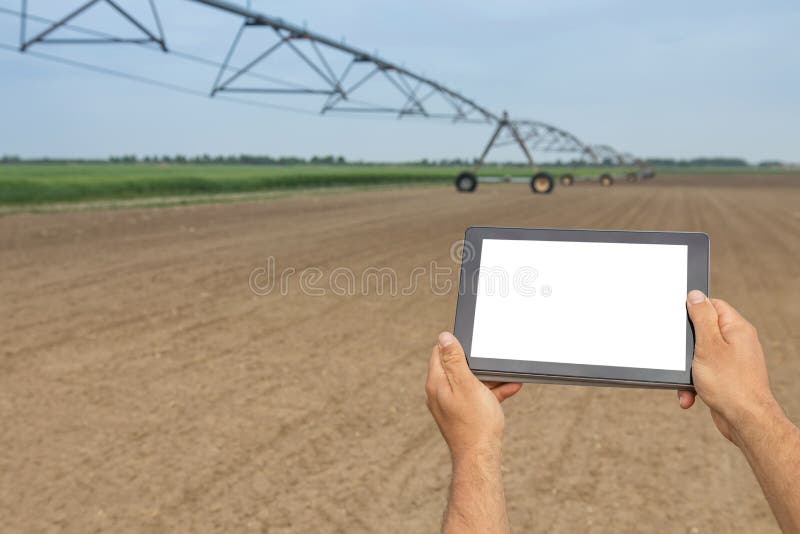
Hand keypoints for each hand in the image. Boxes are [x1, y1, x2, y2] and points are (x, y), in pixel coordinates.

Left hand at [425, 332, 521, 458]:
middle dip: (478, 362)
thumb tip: (443, 337)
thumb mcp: (466, 384)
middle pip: (456, 366)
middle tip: (494, 360)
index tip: (473, 343)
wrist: (480, 458)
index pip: (439, 352)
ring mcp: (451, 404)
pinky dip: (492, 391)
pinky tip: (511, 387)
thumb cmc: (475, 423)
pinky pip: (477, 396)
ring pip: (470, 381)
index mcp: (437, 383)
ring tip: (509, 374)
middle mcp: (440, 392)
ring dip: (490, 377)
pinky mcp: (463, 414)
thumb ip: (454, 360)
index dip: (455, 344)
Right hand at [678, 290, 777, 445]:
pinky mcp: (726, 377)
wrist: (745, 421)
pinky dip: (694, 383)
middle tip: (684, 357)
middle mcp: (737, 342)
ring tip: (689, 382)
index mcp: (736, 328)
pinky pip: (703, 373)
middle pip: (702, 331)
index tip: (681, 323)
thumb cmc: (730, 385)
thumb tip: (695, 295)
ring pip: (699, 356)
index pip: (712, 305)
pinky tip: (691, 394)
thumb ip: (700, 317)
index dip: (693, 311)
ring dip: (688, 370)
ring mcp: (732, 360)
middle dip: (687, 348)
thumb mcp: (708, 345)